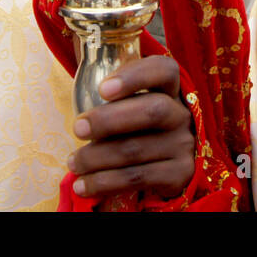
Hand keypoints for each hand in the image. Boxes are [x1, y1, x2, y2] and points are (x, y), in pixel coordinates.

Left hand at [67, 55, 194, 200]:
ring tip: (73, 162)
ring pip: (136, 149)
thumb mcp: (130, 103)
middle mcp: (181, 114)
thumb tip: (77, 78)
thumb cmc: (135, 125)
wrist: (163, 165)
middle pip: (152, 111)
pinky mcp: (179, 174)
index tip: (102, 89)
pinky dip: (105, 182)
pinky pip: (137, 178)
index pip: (163, 70)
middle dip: (108, 120)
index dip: (134, 77)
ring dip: (97, 157)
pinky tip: (83, 185)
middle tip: (77, 129)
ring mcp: (183, 145)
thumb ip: (112, 92)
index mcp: (170, 88)